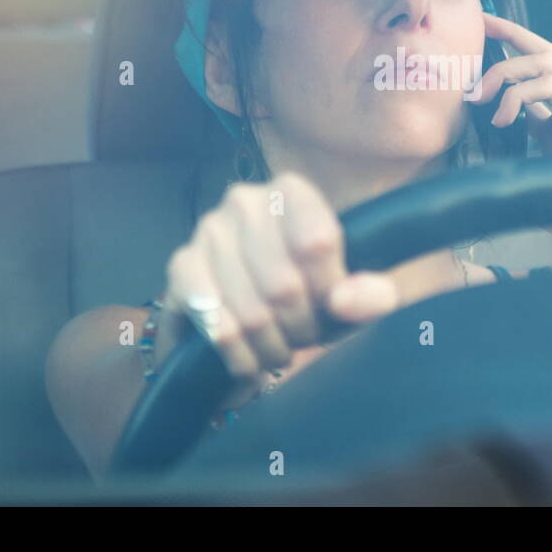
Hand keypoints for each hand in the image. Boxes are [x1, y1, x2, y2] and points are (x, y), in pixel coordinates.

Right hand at [157, 171, 398, 410]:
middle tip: (304, 337)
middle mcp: (244, 201)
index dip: (329, 292)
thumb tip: (344, 301)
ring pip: (251, 313)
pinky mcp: (181, 267)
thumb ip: (371, 295)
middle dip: (301, 328)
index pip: (317, 243)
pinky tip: (248, 358)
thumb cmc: (313, 293)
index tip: (332, 310)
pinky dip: (238, 355)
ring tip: (280, 349)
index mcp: (292, 192)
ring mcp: (207, 232)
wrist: (251, 312)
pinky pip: (214, 324)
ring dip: (271, 348)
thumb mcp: (355, 294)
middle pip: (284, 285)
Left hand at [466, 13, 551, 159]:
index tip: (483, 22)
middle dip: (510, 34)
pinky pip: (550, 88)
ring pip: (546, 62)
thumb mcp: (544, 143)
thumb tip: (495, 115)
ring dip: (506, 72)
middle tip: (476, 37)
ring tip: (480, 98)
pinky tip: (502, 119)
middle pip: (545, 49)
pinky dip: (518, 95)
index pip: (537, 57)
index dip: (512, 36)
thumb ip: (528, 123)